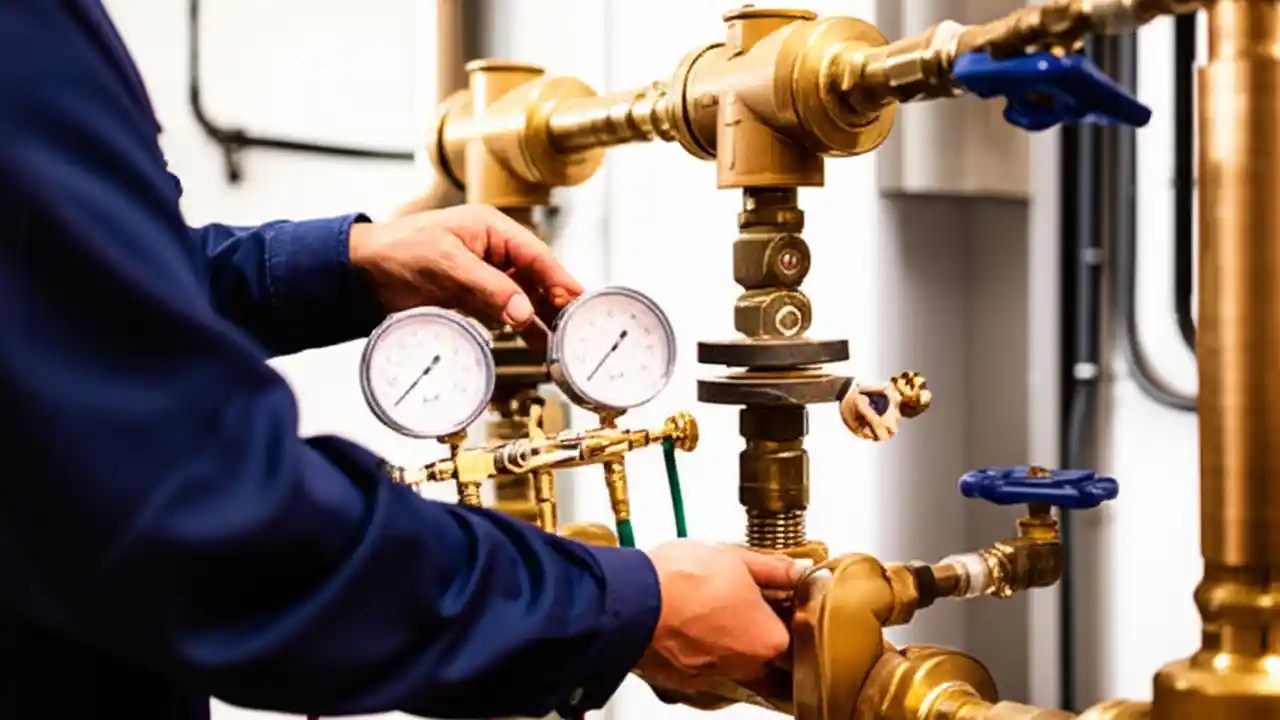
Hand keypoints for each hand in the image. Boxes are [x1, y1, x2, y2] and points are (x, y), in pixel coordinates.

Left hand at [349, 204, 582, 335]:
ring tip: (558, 341)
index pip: (535, 255)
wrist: (357, 273)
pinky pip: (501, 311)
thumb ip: (487, 288)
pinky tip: (530, 341)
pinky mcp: (469, 296)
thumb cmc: (395, 252)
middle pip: (534, 277)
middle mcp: (490, 250)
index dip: (558, 279)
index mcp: (489, 229)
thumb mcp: (446, 266)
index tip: (577, 301)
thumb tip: (522, 311)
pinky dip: (516, 326)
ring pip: (520, 297)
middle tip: (574, 327)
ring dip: (538, 318)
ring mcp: (481, 274)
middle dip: (554, 302)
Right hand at [638, 540, 796, 692]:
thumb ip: (772, 569)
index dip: (780, 608)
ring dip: (724, 635)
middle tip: (739, 596)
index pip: (790, 629)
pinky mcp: (682, 677)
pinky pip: (700, 661)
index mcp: (769, 639)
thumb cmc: (684, 580)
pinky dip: (697, 645)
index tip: (772, 593)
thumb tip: (790, 571)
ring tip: (708, 603)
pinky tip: (687, 620)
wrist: (634, 597)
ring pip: (730, 656)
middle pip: (761, 648)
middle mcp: (745, 665)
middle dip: (753, 625)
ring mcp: (713, 674)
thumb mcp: (736, 559)